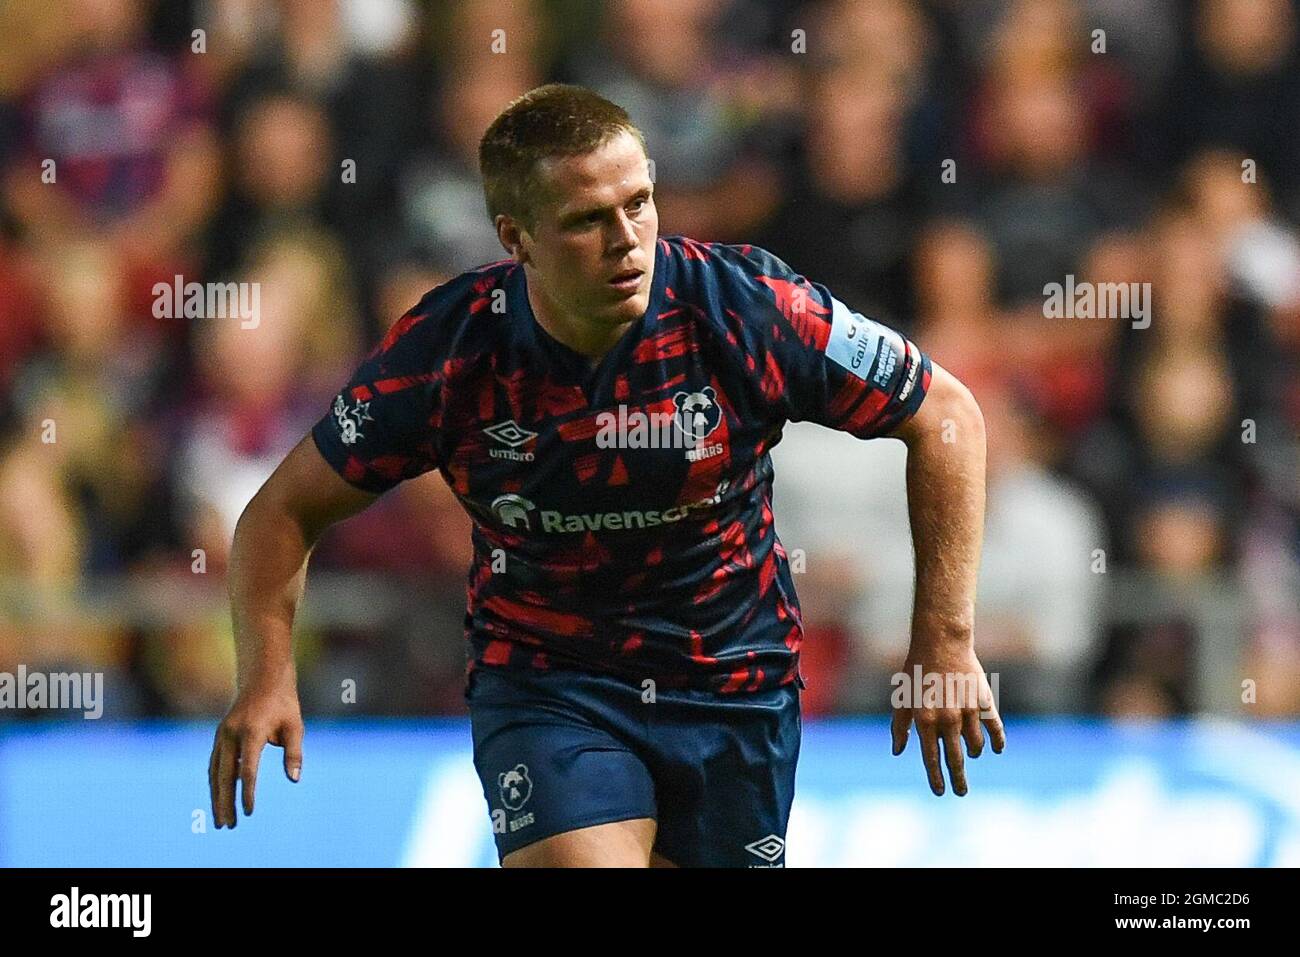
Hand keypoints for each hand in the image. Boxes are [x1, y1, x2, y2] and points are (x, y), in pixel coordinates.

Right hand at [208, 673, 303, 827]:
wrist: (262, 678)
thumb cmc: (283, 703)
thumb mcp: (295, 725)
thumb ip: (294, 752)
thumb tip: (294, 779)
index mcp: (252, 732)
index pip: (248, 769)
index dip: (247, 792)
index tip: (249, 812)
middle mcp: (231, 734)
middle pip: (224, 776)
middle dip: (224, 803)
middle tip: (227, 825)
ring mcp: (222, 734)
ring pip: (215, 772)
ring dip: (216, 796)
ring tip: (221, 819)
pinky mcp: (220, 736)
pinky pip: (214, 763)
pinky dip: (215, 782)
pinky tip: (219, 797)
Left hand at [889, 641, 1004, 795]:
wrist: (941, 643)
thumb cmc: (917, 671)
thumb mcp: (902, 699)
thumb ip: (899, 726)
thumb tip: (897, 752)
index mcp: (925, 721)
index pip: (931, 759)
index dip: (936, 778)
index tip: (940, 792)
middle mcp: (947, 720)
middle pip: (955, 759)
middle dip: (958, 779)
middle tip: (961, 791)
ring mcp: (968, 712)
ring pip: (975, 746)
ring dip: (972, 754)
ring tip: (969, 755)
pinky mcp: (983, 702)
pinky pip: (995, 729)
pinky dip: (997, 742)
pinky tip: (995, 750)